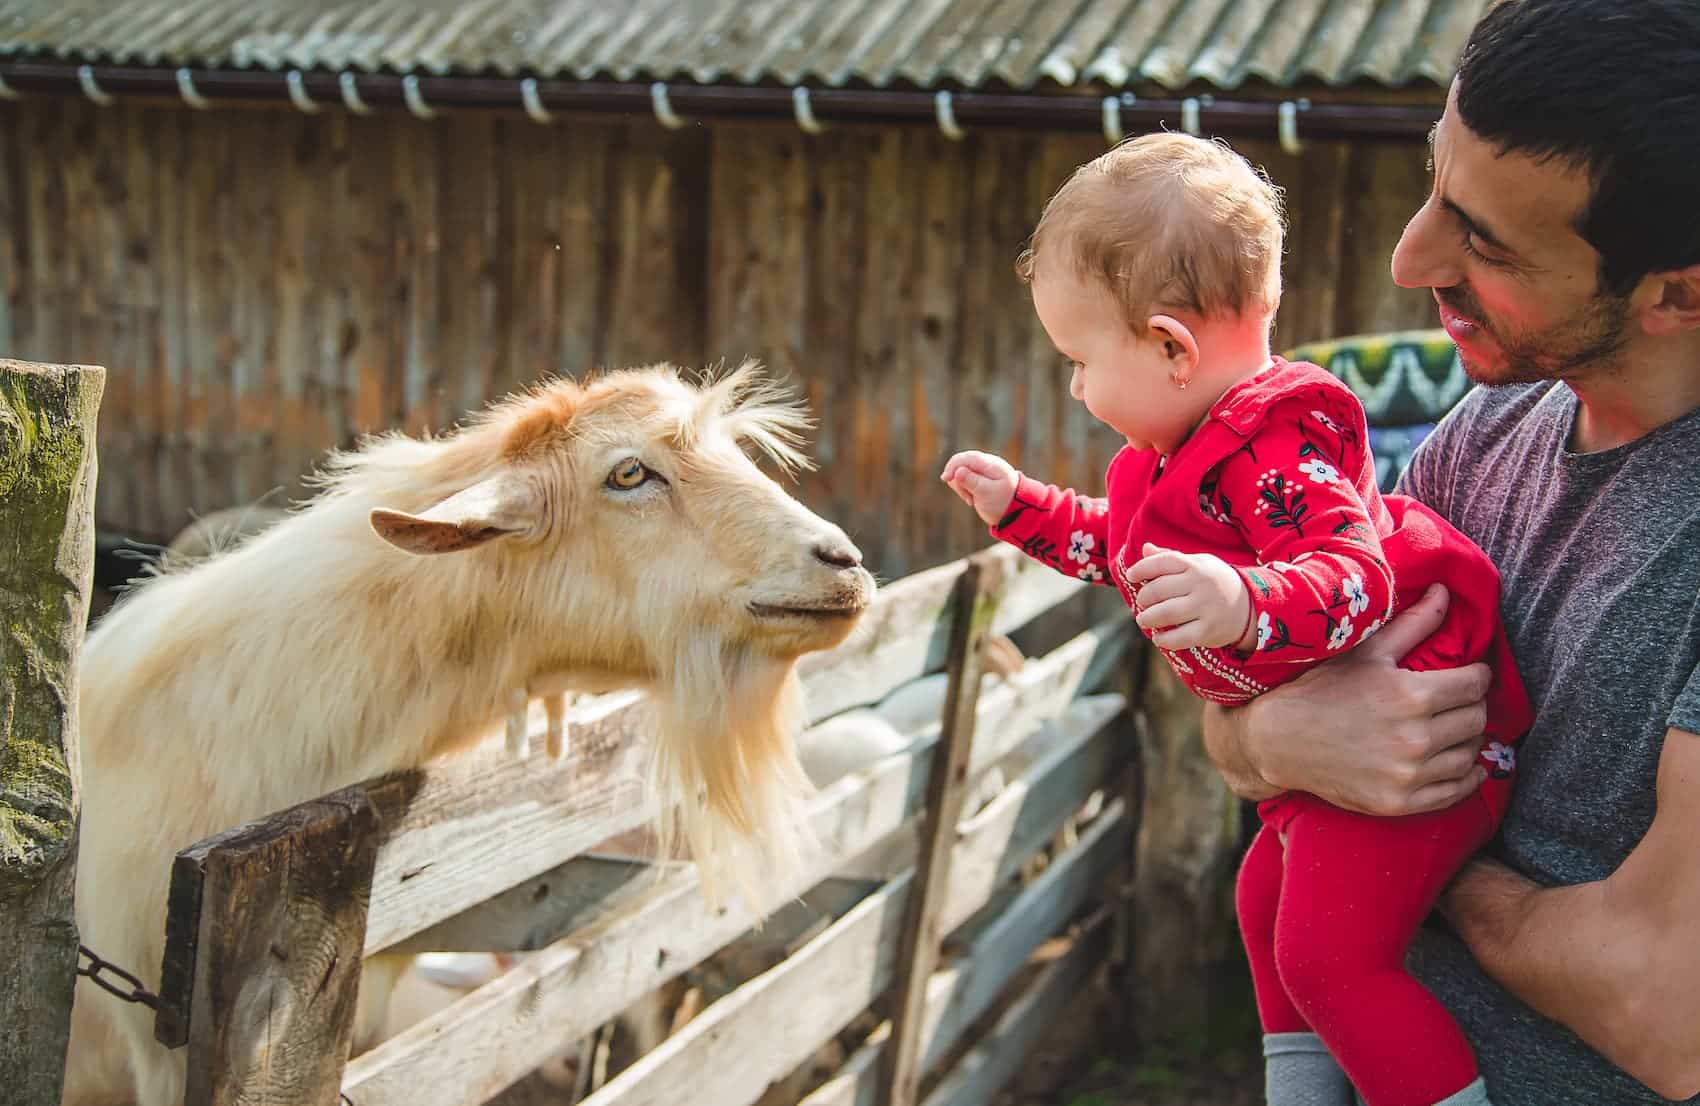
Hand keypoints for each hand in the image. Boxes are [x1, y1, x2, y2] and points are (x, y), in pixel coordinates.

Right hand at [940, 451, 1018, 526]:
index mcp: (990, 464)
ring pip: (959, 473)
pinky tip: (972, 499)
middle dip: (957, 481)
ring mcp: (982, 471)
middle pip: (960, 465)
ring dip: (961, 487)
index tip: (946, 479)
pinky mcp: (978, 479)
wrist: (1015, 512)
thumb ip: (972, 481)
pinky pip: (962, 480)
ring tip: (973, 500)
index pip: (966, 457)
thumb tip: (958, 471)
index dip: (952, 466)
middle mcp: (986, 464)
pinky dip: (963, 490)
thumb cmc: (1003, 502)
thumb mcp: (987, 493)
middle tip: (968, 498)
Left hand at [1126, 542, 1252, 649]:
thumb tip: (1145, 548)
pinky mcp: (1208, 631)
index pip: (1163, 562)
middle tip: (1142, 603)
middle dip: (1143, 598)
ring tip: (1144, 619)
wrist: (1251, 607)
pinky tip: (1158, 637)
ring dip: (1147, 618)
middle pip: (1158, 590)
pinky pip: (1178, 638)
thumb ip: (1171, 557)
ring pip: (1165, 614)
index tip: (1131, 576)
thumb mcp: (1199, 564)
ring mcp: (1206, 608)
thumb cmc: (1216, 583)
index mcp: (1196, 565)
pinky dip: (1163, 639)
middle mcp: (1201, 585)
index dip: (1142, 568)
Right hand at [1212, 582, 1492, 815]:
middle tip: (1460, 701)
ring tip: (1455, 729)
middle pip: (1476, 719)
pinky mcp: (1400, 802)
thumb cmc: (1321, 689)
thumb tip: (1447, 592)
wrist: (1277, 741)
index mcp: (1412, 695)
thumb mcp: (1366, 652)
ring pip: (1469, 755)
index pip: (1475, 684)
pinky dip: (1466, 779)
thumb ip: (1414, 624)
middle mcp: (1415, 738)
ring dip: (1468, 740)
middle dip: (1473, 705)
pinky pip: (1455, 792)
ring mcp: (1408, 774)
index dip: (1477, 675)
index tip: (1471, 674)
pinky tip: (1462, 766)